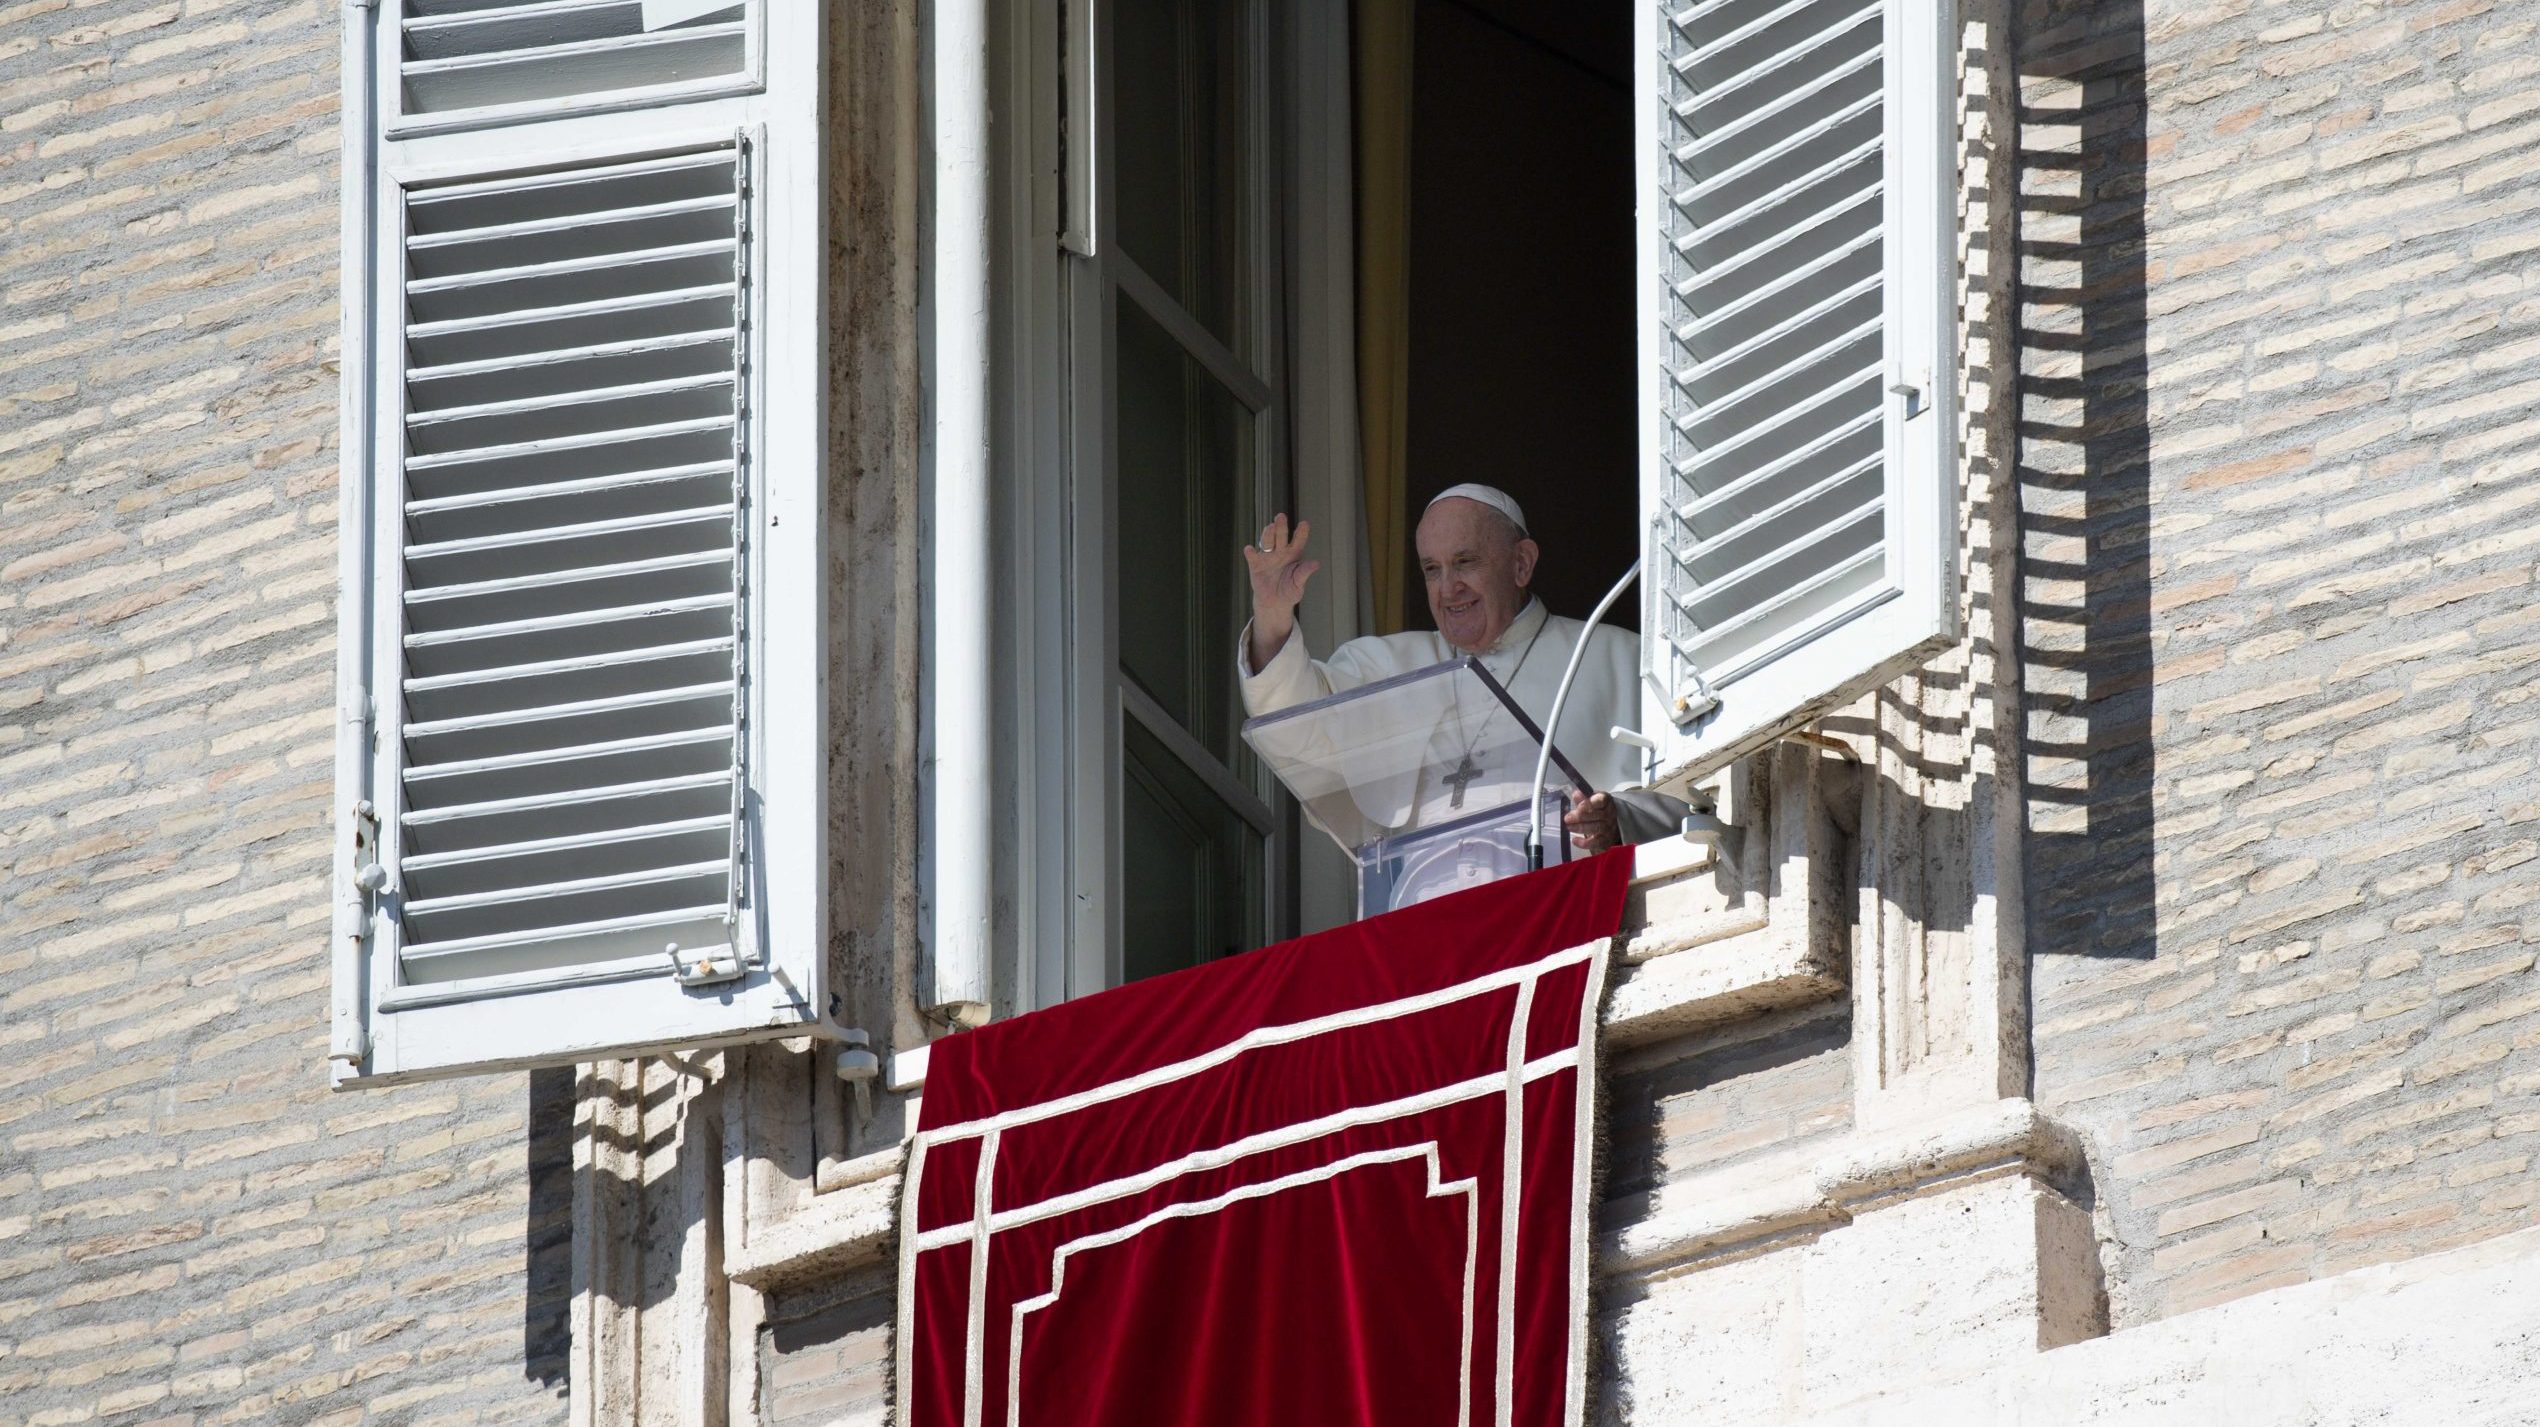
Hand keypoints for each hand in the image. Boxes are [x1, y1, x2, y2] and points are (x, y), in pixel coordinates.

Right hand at [1242, 514, 1319, 671]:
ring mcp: (1267, 557)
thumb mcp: (1299, 583)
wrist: (1274, 603)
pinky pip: (1253, 557)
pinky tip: (1249, 549)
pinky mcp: (1256, 565)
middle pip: (1281, 537)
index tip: (1304, 524)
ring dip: (1268, 534)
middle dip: (1281, 527)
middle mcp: (1280, 552)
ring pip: (1267, 542)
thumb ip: (1305, 572)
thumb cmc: (1290, 591)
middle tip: (1281, 516)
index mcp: (1293, 554)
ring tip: (1270, 527)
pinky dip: (1250, 553)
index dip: (1301, 532)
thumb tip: (1316, 564)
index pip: (1298, 541)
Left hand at [1563, 790, 1618, 853]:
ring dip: (1581, 827)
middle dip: (1581, 817)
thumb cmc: (1596, 812)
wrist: (1607, 826)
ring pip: (1597, 828)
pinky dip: (1585, 843)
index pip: (1602, 800)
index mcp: (1606, 802)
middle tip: (1567, 818)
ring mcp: (1609, 828)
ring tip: (1569, 827)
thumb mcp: (1590, 802)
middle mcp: (1610, 815)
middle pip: (1598, 815)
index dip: (1590, 803)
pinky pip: (1597, 843)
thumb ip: (1583, 799)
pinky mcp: (1605, 841)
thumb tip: (1576, 794)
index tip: (1579, 806)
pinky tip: (1575, 840)